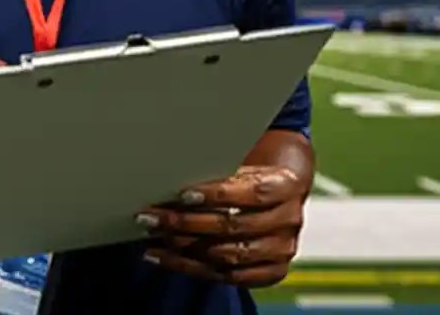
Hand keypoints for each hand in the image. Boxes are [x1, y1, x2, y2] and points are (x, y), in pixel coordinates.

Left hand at [137, 166, 308, 287]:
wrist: (282, 193)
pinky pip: (225, 276)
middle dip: (188, 222)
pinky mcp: (271, 271)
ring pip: (228, 255)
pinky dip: (189, 267)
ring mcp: (281, 249)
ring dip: (184, 247)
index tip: (182, 194)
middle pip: (234, 226)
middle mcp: (288, 220)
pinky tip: (162, 256)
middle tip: (151, 216)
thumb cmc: (251, 173)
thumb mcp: (244, 162)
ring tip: (153, 235)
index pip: (253, 192)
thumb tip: (170, 171)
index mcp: (286, 185)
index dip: (217, 194)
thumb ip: (218, 170)